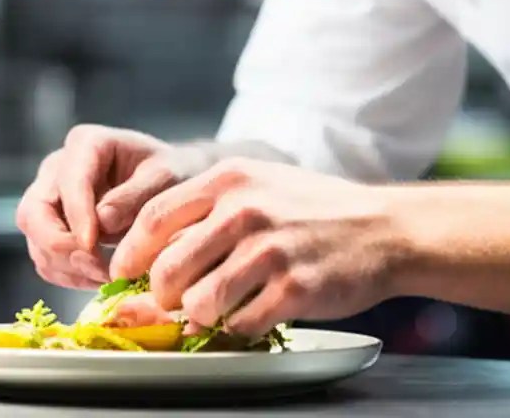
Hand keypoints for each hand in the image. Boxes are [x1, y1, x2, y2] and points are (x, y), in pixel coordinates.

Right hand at [16, 125, 175, 288]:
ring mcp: (49, 198)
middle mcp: (58, 168)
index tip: (92, 245)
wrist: (171, 185)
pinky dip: (68, 275)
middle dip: (61, 246)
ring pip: (35, 239)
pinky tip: (100, 278)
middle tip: (98, 268)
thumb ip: (135, 196)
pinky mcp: (50, 227)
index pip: (69, 180)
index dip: (76, 215)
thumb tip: (102, 221)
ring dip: (67, 266)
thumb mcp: (165, 178)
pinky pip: (45, 258)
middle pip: (33, 212)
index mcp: (87, 143)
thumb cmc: (170, 175)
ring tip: (108, 277)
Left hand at [109, 158, 405, 336]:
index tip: (125, 273)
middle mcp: (246, 211)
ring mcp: (270, 251)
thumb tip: (151, 251)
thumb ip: (208, 209)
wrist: (384, 228)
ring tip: (216, 309)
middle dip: (161, 296)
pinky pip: (240, 325)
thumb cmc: (315, 209)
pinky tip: (253, 313)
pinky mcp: (294, 289)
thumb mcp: (260, 185)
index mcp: (231, 180)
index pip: (154, 218)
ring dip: (199, 316)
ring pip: (199, 303)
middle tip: (173, 301)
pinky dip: (238, 328)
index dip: (130, 253)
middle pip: (168, 269)